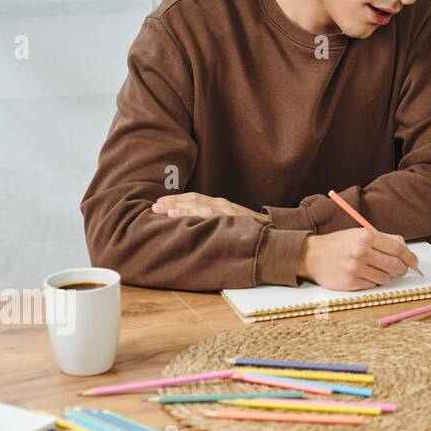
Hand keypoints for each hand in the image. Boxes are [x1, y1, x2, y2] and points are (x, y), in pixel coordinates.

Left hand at [152, 193, 269, 222]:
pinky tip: (189, 220)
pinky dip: (201, 216)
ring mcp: (229, 212)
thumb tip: (191, 225)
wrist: (276, 231)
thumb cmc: (250, 229)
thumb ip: (213, 220)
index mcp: (219, 204)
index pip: (193, 198)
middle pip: (193, 200)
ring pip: (202, 207)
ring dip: (183, 208)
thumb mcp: (229, 221)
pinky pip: (215, 217)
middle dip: (173, 203)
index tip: (158, 204)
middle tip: (154, 207)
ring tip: (167, 212)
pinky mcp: (234, 220)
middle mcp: (222, 204)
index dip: (175, 200)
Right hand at [298, 228, 419, 290]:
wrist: (312, 255)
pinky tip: (361, 275)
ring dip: (383, 275)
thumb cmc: (339, 244)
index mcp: (366, 236)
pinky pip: (372, 285)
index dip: (410, 257)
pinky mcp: (350, 283)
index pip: (398, 248)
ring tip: (372, 269)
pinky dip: (371, 281)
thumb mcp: (360, 234)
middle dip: (401, 269)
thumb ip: (383, 240)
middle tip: (400, 269)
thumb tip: (406, 250)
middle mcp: (361, 251)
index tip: (415, 262)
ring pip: (385, 277)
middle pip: (395, 265)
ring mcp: (355, 268)